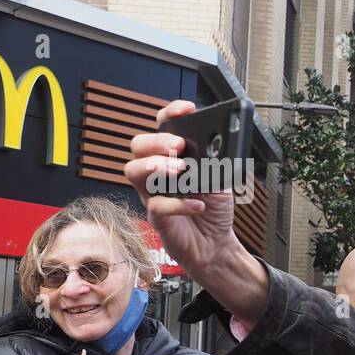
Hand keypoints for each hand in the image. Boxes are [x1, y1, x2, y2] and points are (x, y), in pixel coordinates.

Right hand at [124, 100, 269, 326]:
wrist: (216, 244)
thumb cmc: (214, 209)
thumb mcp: (221, 180)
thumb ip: (216, 162)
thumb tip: (217, 147)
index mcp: (174, 157)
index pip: (164, 127)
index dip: (171, 114)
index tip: (187, 110)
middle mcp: (158, 171)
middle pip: (138, 145)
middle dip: (157, 142)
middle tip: (178, 148)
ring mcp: (153, 193)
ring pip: (133, 171)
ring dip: (155, 166)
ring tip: (180, 172)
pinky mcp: (157, 217)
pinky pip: (156, 206)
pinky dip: (178, 204)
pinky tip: (197, 205)